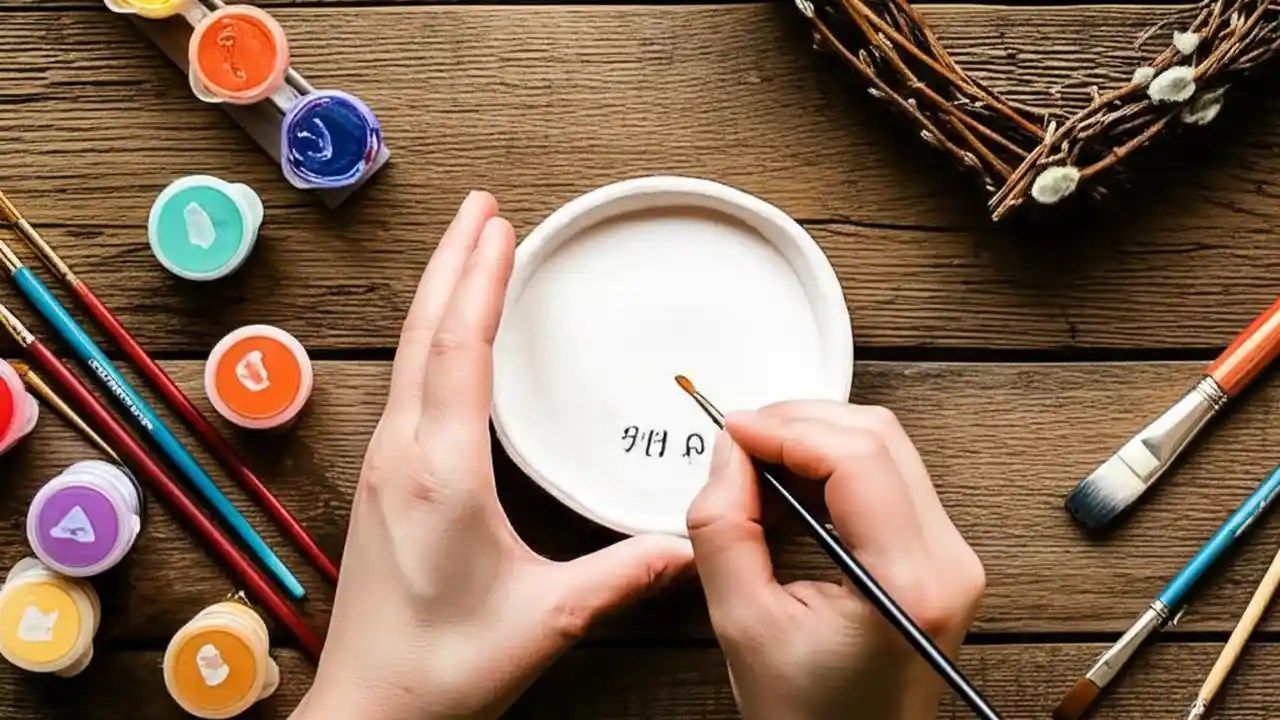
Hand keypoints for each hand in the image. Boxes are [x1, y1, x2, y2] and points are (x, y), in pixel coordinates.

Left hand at [294, 192, 693, 719]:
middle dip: (454, 261)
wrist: (368, 712)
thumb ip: (623, 574)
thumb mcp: (547, 619)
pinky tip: (449, 338)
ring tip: (468, 251)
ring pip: (408, 354)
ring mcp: (385, 465)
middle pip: (423, 332)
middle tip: (482, 207)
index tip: (501, 225)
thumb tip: (687, 543)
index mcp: (440, 472)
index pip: (460, 349)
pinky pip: (407, 383)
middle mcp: (403, 455)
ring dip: (439, 293)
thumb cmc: (441, 668)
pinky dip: (432, 337)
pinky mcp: (383, 482)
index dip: (481, 279)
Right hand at [686, 402, 985, 719]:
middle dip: (799, 423)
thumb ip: (724, 529)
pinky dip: (831, 468)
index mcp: (908, 581)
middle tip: (739, 444)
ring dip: (814, 441)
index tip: (732, 433)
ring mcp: (951, 556)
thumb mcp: (743, 625)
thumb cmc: (811, 716)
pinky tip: (789, 491)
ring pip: (884, 448)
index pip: (856, 456)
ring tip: (757, 471)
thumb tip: (729, 452)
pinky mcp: (938, 557)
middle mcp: (947, 560)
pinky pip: (888, 478)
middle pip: (878, 436)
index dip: (786, 428)